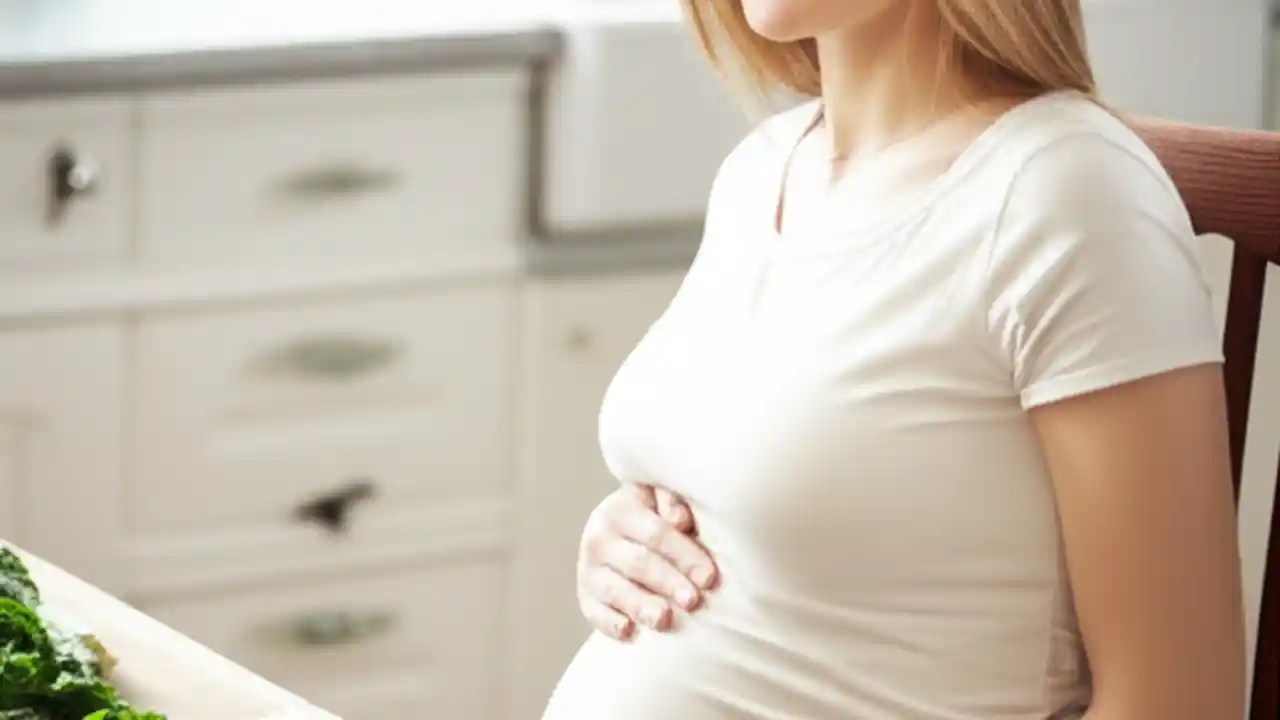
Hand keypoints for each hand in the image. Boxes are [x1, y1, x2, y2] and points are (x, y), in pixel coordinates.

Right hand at [577, 484, 717, 639]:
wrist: (620, 535)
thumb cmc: (656, 519)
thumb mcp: (663, 503)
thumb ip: (674, 504)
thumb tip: (680, 520)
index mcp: (622, 508)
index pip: (656, 533)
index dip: (685, 555)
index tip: (709, 578)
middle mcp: (600, 537)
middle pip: (638, 562)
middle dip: (667, 582)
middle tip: (692, 601)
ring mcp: (588, 568)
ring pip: (615, 589)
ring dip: (640, 605)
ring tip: (663, 620)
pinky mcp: (585, 595)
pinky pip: (593, 610)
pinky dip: (609, 622)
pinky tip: (627, 631)